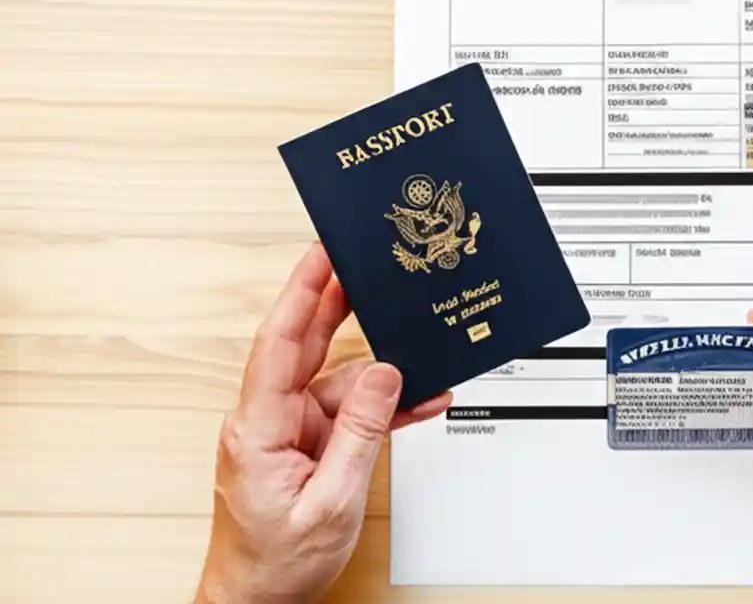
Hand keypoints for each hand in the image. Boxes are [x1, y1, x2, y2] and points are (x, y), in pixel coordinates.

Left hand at [196, 243, 451, 602]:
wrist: (258, 601)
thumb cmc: (275, 563)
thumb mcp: (331, 500)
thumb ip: (361, 434)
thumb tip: (385, 376)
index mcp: (257, 426)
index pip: (278, 342)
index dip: (301, 292)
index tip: (320, 254)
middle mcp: (267, 420)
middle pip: (305, 345)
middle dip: (337, 303)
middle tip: (365, 267)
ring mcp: (287, 431)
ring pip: (338, 381)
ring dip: (380, 374)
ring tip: (423, 359)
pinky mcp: (306, 445)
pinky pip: (347, 413)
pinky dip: (380, 408)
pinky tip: (414, 399)